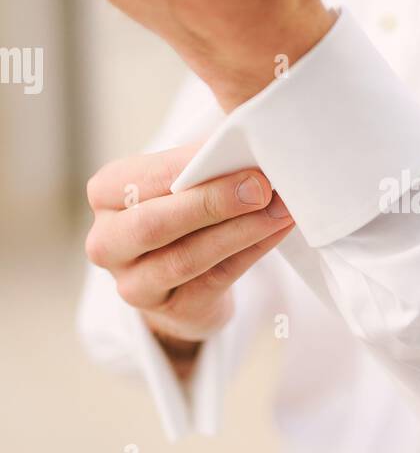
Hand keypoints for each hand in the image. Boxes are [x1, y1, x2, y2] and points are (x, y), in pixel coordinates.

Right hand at [85, 144, 293, 376]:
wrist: (180, 282)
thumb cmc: (180, 214)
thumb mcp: (176, 183)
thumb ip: (199, 164)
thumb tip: (243, 142)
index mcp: (106, 195)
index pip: (145, 179)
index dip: (192, 166)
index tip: (238, 151)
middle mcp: (107, 243)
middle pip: (154, 224)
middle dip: (212, 203)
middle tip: (261, 186)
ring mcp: (134, 284)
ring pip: (187, 258)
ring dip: (241, 230)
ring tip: (280, 208)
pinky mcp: (173, 310)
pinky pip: (216, 279)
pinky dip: (251, 251)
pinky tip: (276, 229)